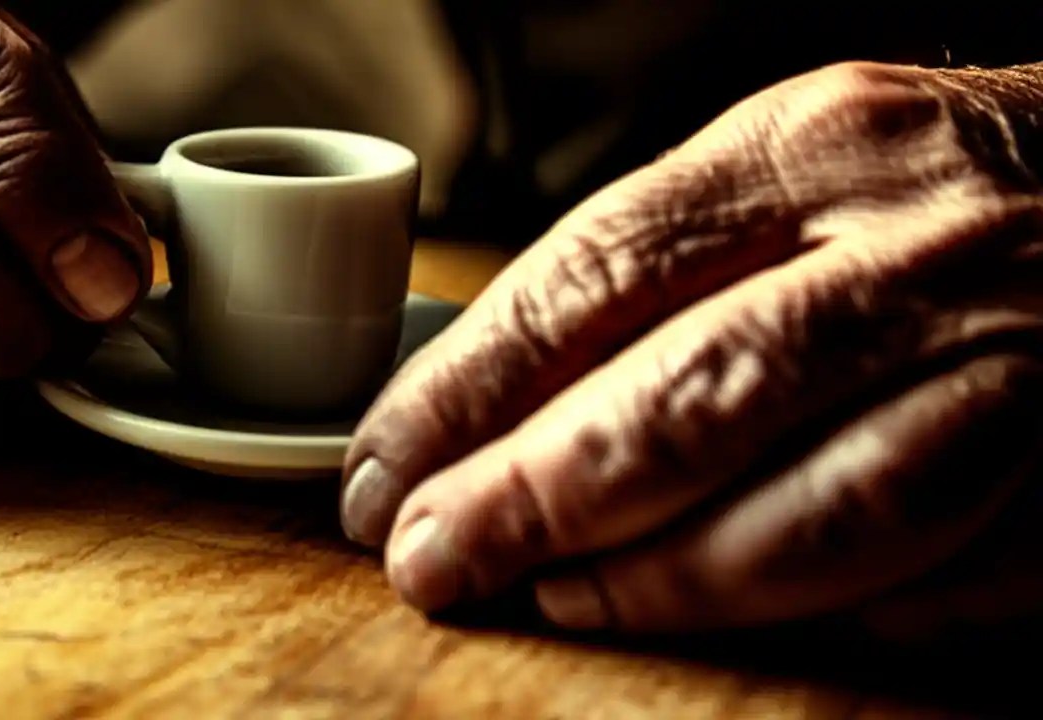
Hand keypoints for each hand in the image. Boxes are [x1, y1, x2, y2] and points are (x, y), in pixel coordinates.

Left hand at [339, 60, 1042, 634]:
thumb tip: (488, 408)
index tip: (383, 467)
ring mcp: (1023, 363)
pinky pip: (947, 577)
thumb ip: (656, 268)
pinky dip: (831, 617)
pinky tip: (737, 618)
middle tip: (428, 559)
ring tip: (559, 598)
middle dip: (532, 503)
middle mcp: (922, 248)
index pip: (596, 273)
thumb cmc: (923, 183)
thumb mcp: (786, 165)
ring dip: (666, 583)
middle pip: (689, 401)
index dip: (467, 389)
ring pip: (823, 513)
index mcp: (814, 146)